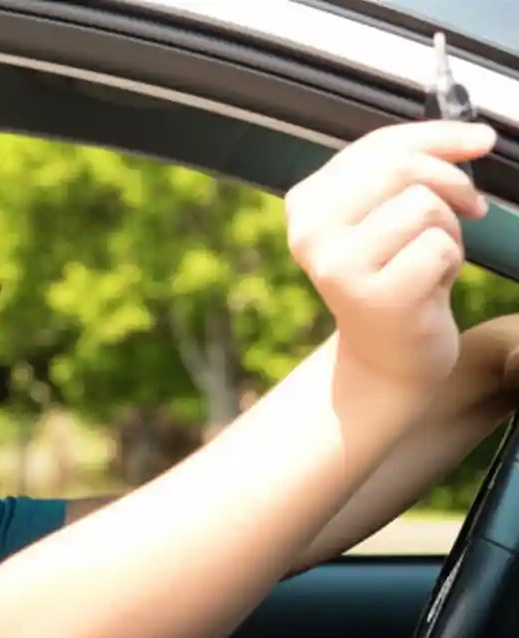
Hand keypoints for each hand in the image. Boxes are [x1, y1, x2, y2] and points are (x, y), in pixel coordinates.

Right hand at [284, 121, 495, 388]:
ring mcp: (337, 265)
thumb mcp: (388, 212)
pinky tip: (431, 286)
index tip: (479, 142)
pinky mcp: (373, 297)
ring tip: (432, 258)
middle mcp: (309, 231)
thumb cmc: (396, 273)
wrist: (386, 355)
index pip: (378, 146)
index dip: (439, 137)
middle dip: (450, 183)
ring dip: (449, 231)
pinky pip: (439, 249)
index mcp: (306, 202)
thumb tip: (479, 135)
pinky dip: (450, 265)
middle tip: (470, 208)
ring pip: (423, 206)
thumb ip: (414, 166)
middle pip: (400, 168)